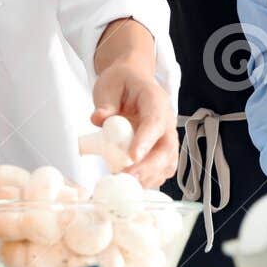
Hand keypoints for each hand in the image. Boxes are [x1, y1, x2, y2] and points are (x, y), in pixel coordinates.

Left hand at [89, 65, 175, 187]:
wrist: (132, 81)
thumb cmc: (122, 83)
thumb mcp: (109, 85)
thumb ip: (106, 103)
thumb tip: (99, 118)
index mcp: (155, 101)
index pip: (155, 122)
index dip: (146, 141)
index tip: (133, 156)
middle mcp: (166, 121)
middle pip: (166, 149)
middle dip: (148, 167)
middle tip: (126, 178)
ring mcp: (166, 138)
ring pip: (167, 163)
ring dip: (148, 177)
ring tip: (125, 186)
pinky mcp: (160, 151)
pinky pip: (160, 170)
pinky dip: (148, 180)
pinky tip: (130, 185)